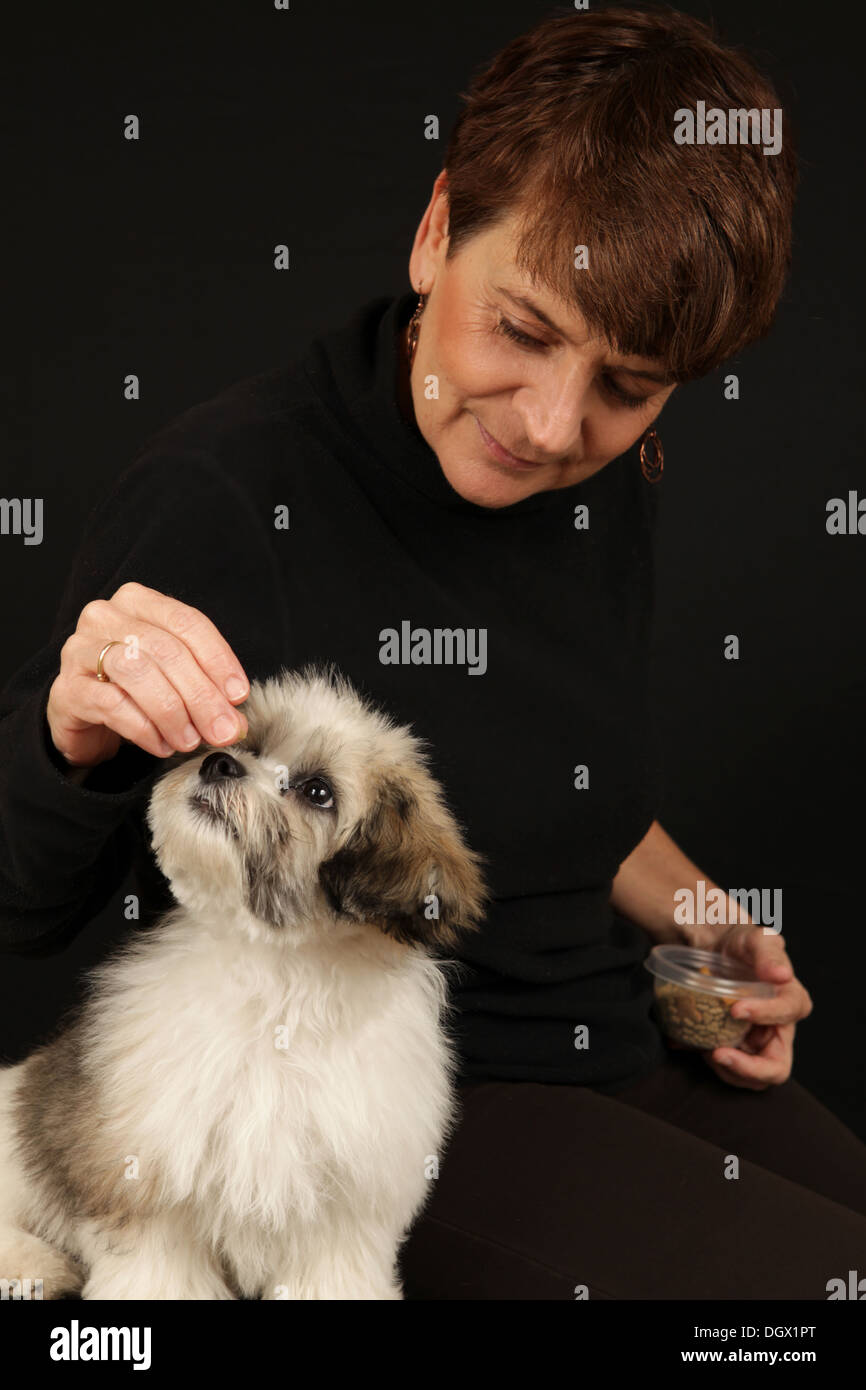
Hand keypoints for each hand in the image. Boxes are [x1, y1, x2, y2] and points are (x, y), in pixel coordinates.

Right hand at [46, 581, 249, 767]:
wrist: (83, 716)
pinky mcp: (67, 689)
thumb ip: (206, 689)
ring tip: (190, 739)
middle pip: (165, 649)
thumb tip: (234, 721)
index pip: (187, 622)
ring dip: (172, 711)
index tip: (238, 695)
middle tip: (221, 729)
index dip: (218, 659)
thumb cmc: (133, 689)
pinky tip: (161, 744)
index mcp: (138, 602)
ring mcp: (80, 650)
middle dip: (201, 694)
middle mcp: (105, 617)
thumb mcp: (174, 679)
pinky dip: (144, 728)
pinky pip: (111, 704)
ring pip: (137, 671)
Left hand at [686, 922, 812, 1089]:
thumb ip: (769, 953)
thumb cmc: (741, 942)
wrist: (713, 948)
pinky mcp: (733, 1046)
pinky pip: (724, 1066)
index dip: (765, 1015)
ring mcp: (755, 1042)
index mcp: (790, 1000)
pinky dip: (705, 1058)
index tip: (735, 1008)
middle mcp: (777, 1028)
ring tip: (704, 1047)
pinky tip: (687, 1043)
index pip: (788, 1015)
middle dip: (748, 1068)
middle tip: (718, 1053)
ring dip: (726, 1069)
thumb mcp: (757, 938)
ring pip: (749, 1076)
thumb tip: (781, 975)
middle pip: (775, 1067)